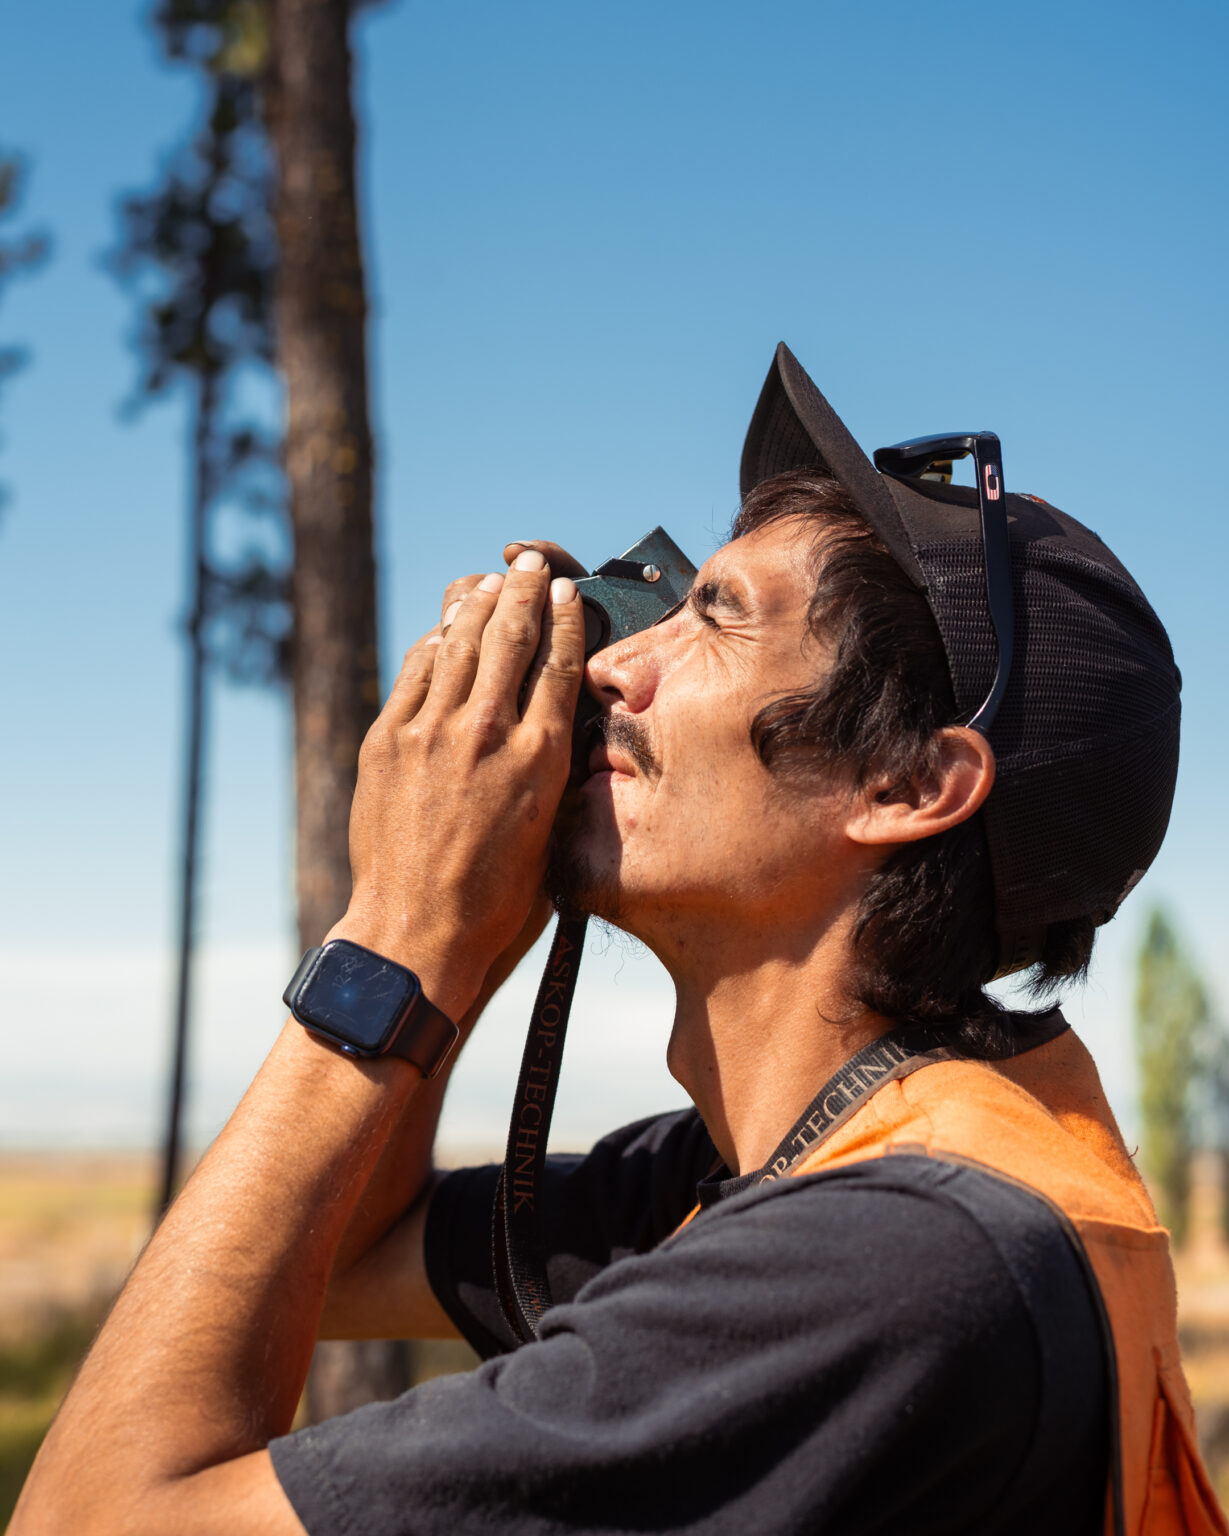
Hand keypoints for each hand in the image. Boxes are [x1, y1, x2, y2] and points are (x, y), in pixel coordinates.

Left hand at [331, 549, 584, 1019]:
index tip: (569, 594)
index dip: (565, 620)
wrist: (416, 930)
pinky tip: (447, 626)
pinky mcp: (386, 741)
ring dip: (479, 603)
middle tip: (533, 563)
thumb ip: (550, 764)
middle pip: (510, 637)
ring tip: (493, 579)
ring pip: (460, 643)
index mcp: (540, 759)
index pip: (558, 664)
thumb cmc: (495, 897)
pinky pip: (415, 672)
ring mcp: (432, 733)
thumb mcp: (548, 828)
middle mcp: (488, 734)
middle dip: (524, 591)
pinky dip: (436, 641)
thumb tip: (549, 715)